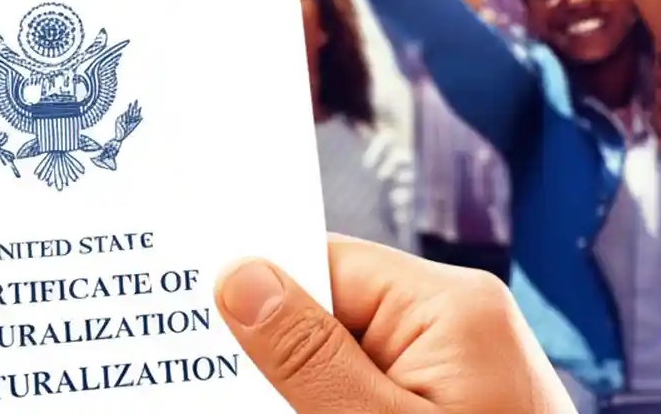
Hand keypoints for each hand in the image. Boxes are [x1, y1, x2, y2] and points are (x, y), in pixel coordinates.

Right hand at [216, 236, 574, 412]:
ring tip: (278, 403)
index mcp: (453, 306)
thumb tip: (240, 277)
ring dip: (309, 390)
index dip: (260, 293)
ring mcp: (460, 368)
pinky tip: (315, 412)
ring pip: (345, 358)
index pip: (324, 262)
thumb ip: (309, 356)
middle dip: (282, 356)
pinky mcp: (453, 402)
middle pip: (331, 312)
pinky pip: (373, 387)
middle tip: (223, 386)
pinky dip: (339, 404)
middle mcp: (460, 324)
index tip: (200, 321)